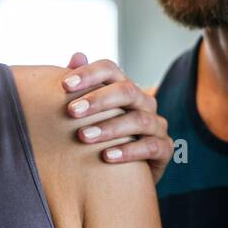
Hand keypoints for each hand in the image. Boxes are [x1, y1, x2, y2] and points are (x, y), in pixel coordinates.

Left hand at [62, 53, 171, 183]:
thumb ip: (81, 87)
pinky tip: (107, 157)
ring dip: (110, 128)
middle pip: (127, 91)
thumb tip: (77, 56)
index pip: (110, 70)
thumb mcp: (88, 111)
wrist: (123, 171)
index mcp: (124, 88)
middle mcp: (144, 102)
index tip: (64, 85)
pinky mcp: (164, 149)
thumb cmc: (100, 134)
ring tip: (84, 137)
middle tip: (72, 111)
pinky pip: (152, 147)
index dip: (88, 74)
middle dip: (98, 100)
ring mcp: (157, 125)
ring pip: (139, 120)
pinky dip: (129, 151)